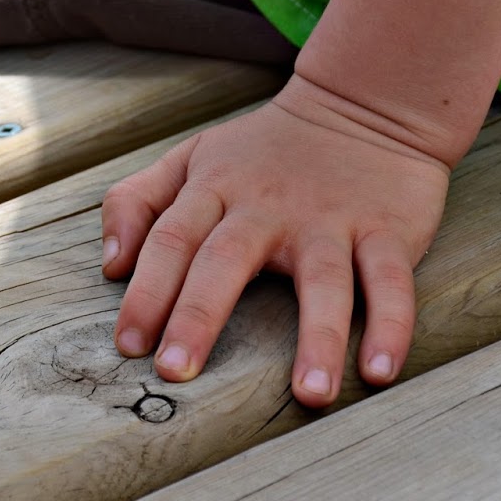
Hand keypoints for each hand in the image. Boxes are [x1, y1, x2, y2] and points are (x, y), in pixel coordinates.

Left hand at [102, 73, 450, 405]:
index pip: (171, 240)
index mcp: (215, 189)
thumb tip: (109, 265)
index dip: (146, 291)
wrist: (362, 104)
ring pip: (322, 279)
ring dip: (318, 337)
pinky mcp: (386, 229)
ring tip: (311, 395)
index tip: (130, 344)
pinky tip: (380, 369)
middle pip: (226, 261)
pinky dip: (391, 323)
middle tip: (176, 370)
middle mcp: (268, 206)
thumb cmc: (262, 150)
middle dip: (198, 317)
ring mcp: (330, 219)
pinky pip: (390, 280)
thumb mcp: (191, 158)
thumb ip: (137, 202)